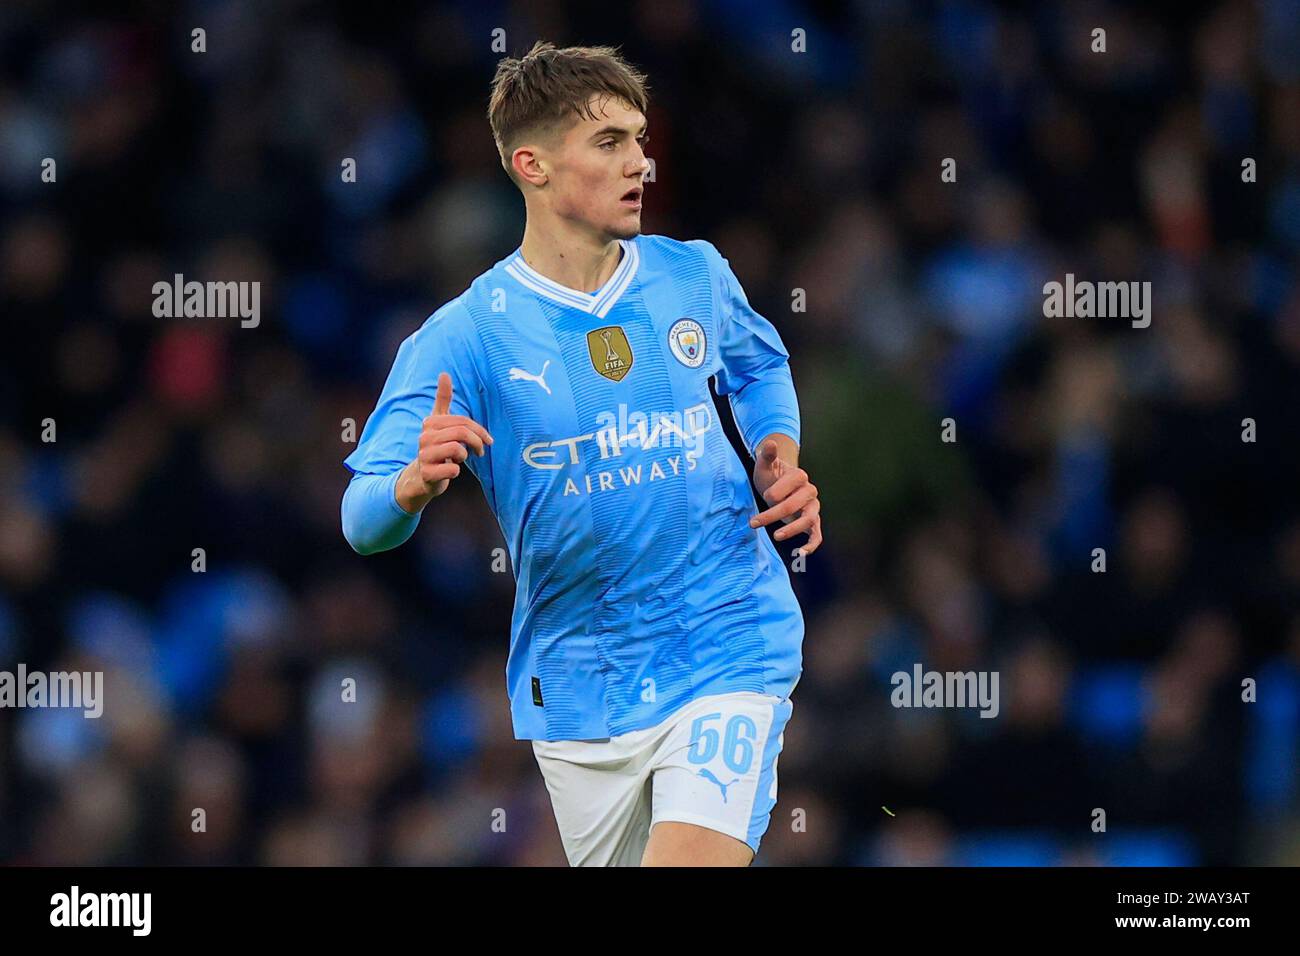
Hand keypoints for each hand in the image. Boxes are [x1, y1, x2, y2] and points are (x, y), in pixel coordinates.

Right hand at [397, 372, 492, 511]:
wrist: (422, 476)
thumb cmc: (436, 446)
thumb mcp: (439, 422)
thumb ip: (443, 399)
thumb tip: (444, 373)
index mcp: (430, 423)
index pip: (463, 422)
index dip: (480, 431)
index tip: (488, 440)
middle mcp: (424, 437)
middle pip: (462, 433)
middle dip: (477, 442)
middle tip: (481, 451)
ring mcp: (424, 456)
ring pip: (457, 449)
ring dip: (465, 456)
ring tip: (460, 459)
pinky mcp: (427, 474)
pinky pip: (452, 470)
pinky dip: (456, 471)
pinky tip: (451, 471)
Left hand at [749, 439, 821, 553]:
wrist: (777, 484)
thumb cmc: (770, 475)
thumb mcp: (765, 465)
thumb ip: (767, 455)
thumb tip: (770, 443)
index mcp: (800, 476)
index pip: (790, 486)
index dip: (775, 493)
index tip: (764, 496)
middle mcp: (810, 491)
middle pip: (794, 506)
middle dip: (773, 514)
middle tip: (753, 522)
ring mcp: (812, 507)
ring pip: (808, 520)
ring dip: (791, 529)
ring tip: (776, 536)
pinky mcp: (812, 521)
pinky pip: (816, 534)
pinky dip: (812, 544)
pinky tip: (801, 553)